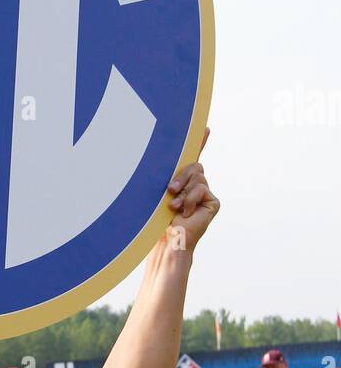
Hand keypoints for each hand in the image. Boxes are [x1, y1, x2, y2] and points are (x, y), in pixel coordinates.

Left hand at [166, 127, 218, 251]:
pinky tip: (185, 212)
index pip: (192, 158)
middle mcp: (195, 185)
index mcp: (181, 181)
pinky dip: (190, 199)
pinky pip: (202, 189)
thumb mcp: (158, 191)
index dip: (200, 141)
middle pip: (194, 165)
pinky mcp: (213, 202)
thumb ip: (166, 175)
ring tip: (173, 206)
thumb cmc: (155, 219)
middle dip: (181, 175)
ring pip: (198, 175)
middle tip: (169, 190)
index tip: (205, 128)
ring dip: (183, 190)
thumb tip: (159, 155)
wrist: (166, 239)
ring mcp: (205, 193)